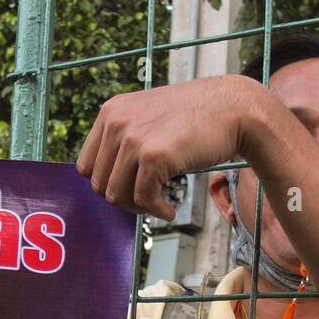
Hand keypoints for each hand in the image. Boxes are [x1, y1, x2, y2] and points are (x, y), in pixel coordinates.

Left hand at [76, 75, 265, 218]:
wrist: (233, 108)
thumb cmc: (194, 118)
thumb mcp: (147, 117)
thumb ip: (122, 141)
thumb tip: (102, 186)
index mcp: (110, 112)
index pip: (86, 166)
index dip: (106, 184)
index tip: (129, 189)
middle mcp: (116, 122)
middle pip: (98, 185)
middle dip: (123, 199)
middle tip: (147, 200)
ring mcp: (133, 138)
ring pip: (115, 196)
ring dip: (138, 207)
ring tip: (158, 204)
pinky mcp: (154, 156)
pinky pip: (143, 199)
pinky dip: (156, 211)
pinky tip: (170, 209)